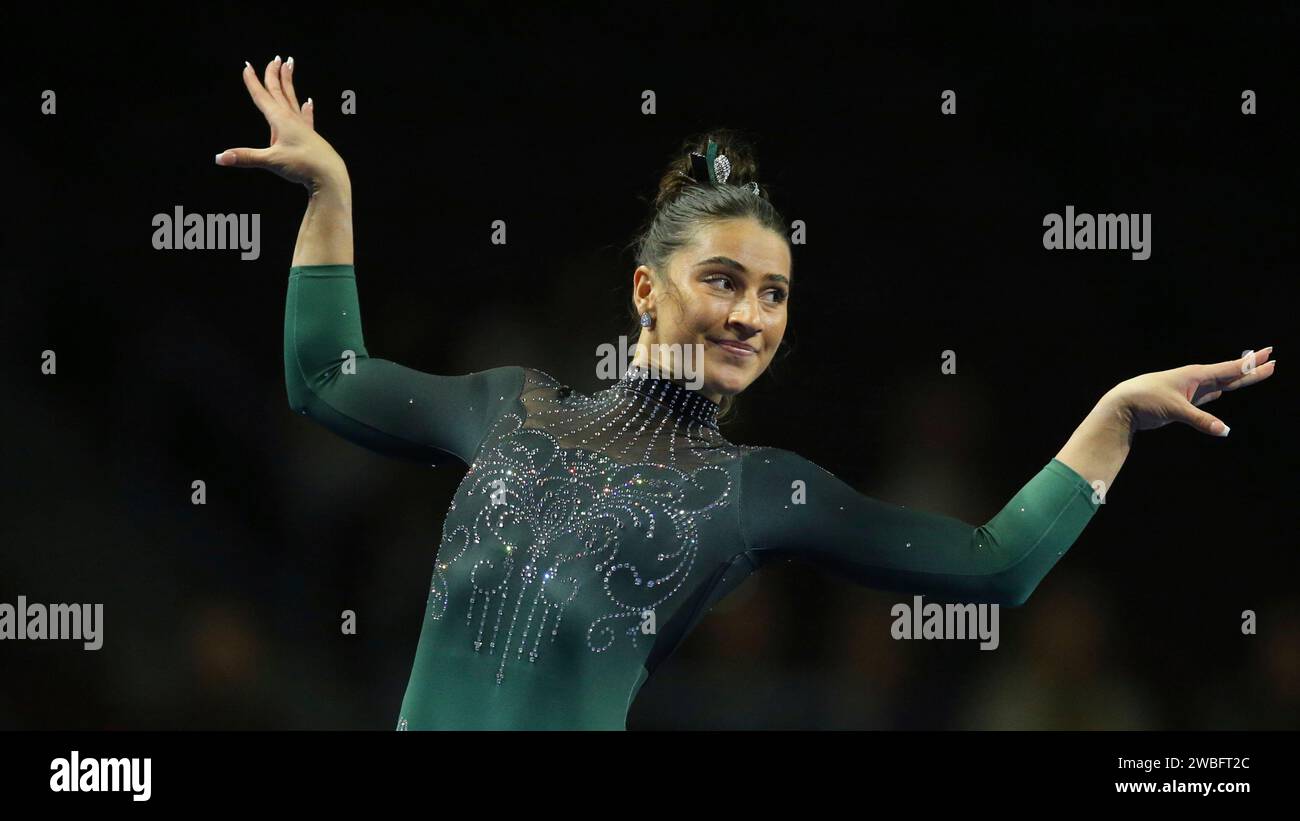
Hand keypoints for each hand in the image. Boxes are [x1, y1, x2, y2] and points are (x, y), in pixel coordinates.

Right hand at [215, 56, 346, 190]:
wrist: (329, 176)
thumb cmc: (302, 166)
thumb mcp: (271, 161)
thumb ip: (246, 157)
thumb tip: (220, 158)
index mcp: (280, 120)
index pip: (262, 96)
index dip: (253, 81)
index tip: (247, 65)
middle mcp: (291, 119)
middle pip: (279, 92)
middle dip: (274, 74)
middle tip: (275, 58)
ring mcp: (302, 126)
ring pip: (292, 99)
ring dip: (288, 83)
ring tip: (290, 67)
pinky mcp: (311, 136)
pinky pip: (306, 118)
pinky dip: (306, 109)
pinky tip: (309, 103)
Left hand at [1105, 346, 1276, 436]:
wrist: (1122, 405)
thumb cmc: (1146, 401)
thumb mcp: (1175, 410)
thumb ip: (1201, 420)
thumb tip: (1224, 430)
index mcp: (1195, 375)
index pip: (1230, 368)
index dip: (1251, 363)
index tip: (1270, 353)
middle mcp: (1194, 380)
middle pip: (1230, 375)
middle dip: (1251, 370)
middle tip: (1273, 363)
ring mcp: (1188, 391)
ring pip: (1219, 386)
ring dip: (1236, 381)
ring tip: (1253, 374)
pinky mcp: (1181, 402)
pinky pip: (1205, 396)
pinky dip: (1216, 394)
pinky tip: (1221, 392)